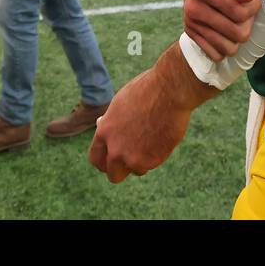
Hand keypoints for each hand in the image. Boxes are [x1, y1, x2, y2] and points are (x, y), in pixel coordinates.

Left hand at [89, 50, 207, 182]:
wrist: (168, 91)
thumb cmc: (146, 91)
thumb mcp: (119, 105)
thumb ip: (111, 122)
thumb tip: (103, 126)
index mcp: (104, 132)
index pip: (96, 158)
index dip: (104, 160)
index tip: (111, 159)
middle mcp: (115, 149)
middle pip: (113, 174)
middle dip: (120, 170)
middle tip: (130, 162)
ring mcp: (133, 157)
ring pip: (136, 170)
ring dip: (142, 160)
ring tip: (152, 138)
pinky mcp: (151, 161)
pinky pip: (152, 165)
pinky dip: (156, 156)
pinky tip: (161, 137)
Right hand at [183, 0, 259, 60]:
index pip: (241, 14)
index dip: (254, 3)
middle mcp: (193, 7)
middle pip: (238, 33)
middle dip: (247, 19)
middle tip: (242, 0)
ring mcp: (190, 21)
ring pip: (229, 48)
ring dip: (238, 32)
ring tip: (234, 11)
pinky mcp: (191, 31)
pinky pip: (216, 53)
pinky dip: (226, 42)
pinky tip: (227, 24)